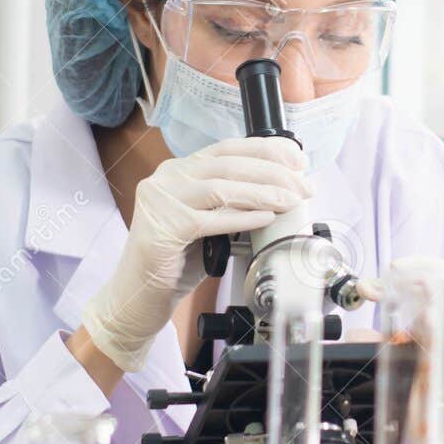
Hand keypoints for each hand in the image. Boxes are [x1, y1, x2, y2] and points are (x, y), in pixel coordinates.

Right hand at [80, 137, 312, 372]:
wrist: (140, 295)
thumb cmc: (177, 259)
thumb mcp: (210, 220)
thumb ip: (233, 200)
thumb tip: (282, 189)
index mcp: (179, 169)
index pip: (228, 148)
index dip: (266, 149)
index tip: (297, 159)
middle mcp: (167, 178)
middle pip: (228, 165)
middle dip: (274, 173)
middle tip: (303, 186)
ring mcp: (160, 201)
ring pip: (220, 188)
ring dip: (263, 193)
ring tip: (291, 202)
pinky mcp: (162, 228)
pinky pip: (210, 219)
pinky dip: (242, 218)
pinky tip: (266, 218)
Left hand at [370, 257, 443, 443]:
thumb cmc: (433, 393)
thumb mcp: (402, 366)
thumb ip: (381, 349)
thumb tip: (354, 335)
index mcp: (436, 314)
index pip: (418, 281)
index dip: (392, 280)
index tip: (365, 288)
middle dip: (424, 268)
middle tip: (399, 273)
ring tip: (436, 283)